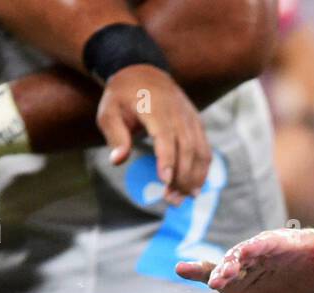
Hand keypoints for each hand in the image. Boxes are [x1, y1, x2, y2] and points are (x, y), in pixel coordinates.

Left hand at [97, 64, 209, 204]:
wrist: (143, 72)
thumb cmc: (122, 97)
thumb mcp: (108, 112)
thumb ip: (115, 136)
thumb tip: (118, 161)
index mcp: (155, 109)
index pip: (165, 137)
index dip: (167, 160)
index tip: (165, 182)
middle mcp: (178, 114)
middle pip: (186, 149)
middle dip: (181, 177)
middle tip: (171, 200)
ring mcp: (191, 119)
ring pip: (200, 152)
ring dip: (194, 178)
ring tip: (184, 198)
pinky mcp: (198, 126)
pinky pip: (205, 151)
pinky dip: (203, 171)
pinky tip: (194, 187)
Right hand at [176, 228, 313, 292]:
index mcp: (283, 240)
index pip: (269, 242)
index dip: (259, 247)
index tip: (249, 252)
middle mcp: (260, 250)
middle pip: (243, 254)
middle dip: (234, 262)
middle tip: (225, 274)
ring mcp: (247, 266)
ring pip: (229, 267)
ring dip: (220, 274)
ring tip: (214, 283)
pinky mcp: (239, 281)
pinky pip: (217, 275)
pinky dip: (200, 272)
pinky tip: (182, 270)